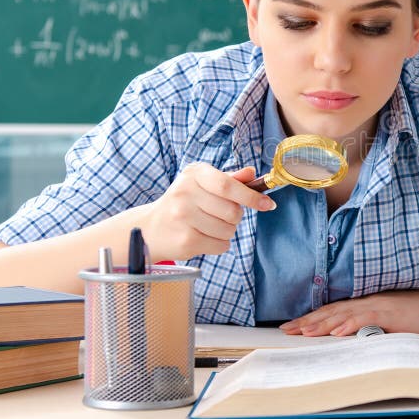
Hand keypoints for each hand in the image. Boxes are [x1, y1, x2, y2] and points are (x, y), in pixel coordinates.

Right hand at [138, 163, 275, 261]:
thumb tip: (251, 172)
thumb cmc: (182, 203)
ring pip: (229, 230)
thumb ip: (228, 179)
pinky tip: (202, 237)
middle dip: (235, 217)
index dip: (251, 197)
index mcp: (194, 174)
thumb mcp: (202, 184)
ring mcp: (184, 217)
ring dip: (226, 231)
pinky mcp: (186, 240)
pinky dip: (218, 244)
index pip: (229, 186)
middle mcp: (185, 193)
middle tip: (220, 216)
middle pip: (233, 211)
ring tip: (208, 226)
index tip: (268, 205)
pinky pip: (221, 245)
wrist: (150, 228)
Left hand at [279, 287, 418, 337]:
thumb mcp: (390, 321)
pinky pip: (366, 318)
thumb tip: (349, 339)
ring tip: (303, 332)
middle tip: (286, 330)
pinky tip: (336, 332)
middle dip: (308, 321)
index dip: (311, 318)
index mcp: (366, 304)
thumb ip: (370, 327)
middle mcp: (368, 301)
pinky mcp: (391, 313)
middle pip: (332, 311)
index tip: (292, 327)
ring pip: (344, 314)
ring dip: (322, 323)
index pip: (333, 311)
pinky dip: (350, 325)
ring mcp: (379, 306)